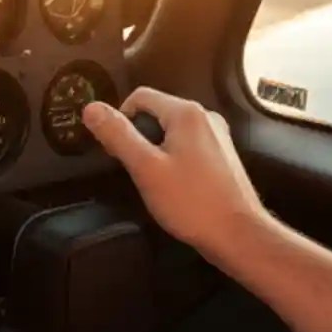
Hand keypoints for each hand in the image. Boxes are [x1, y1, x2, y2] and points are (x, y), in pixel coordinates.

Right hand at [83, 88, 271, 263]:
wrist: (239, 234)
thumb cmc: (190, 202)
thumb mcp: (145, 168)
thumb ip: (118, 135)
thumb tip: (92, 108)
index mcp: (186, 112)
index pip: (140, 96)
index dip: (120, 117)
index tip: (115, 148)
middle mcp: (205, 116)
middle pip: (157, 112)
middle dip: (139, 135)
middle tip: (132, 167)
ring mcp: (218, 136)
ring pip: (173, 130)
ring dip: (156, 148)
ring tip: (152, 179)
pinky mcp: (223, 155)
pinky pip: (189, 145)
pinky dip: (174, 157)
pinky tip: (174, 185)